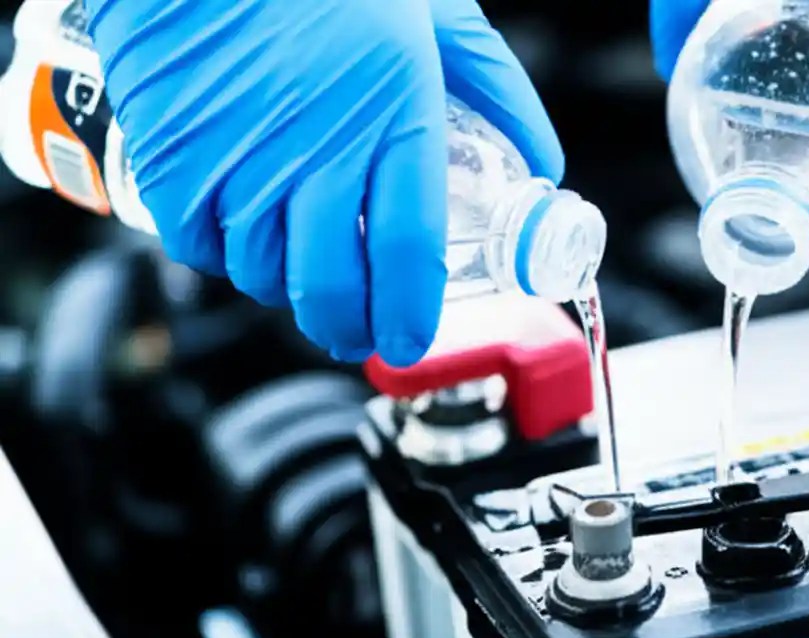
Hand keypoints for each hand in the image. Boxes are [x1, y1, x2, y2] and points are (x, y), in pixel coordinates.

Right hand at [86, 0, 562, 366]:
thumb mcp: (438, 12)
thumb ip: (499, 90)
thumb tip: (544, 167)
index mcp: (393, 116)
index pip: (408, 254)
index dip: (412, 316)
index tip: (414, 341)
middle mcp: (314, 151)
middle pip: (333, 289)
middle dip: (350, 332)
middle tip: (361, 335)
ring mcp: (237, 161)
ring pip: (265, 277)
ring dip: (291, 291)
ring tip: (308, 271)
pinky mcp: (172, 163)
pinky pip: (202, 249)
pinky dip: (227, 256)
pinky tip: (247, 230)